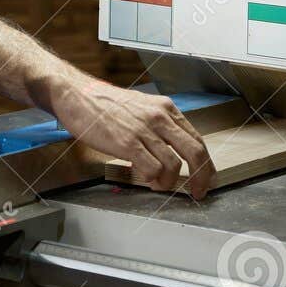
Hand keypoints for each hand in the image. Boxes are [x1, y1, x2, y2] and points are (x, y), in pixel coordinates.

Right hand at [50, 76, 212, 197]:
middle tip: (198, 192)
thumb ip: (160, 125)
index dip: (205, 164)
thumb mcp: (142, 107)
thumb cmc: (106, 104)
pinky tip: (145, 178)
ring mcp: (144, 130)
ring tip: (159, 185)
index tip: (207, 178)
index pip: (197, 139)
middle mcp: (159, 117)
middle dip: (201, 177)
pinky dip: (152, 179)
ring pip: (173, 165)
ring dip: (169, 182)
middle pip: (194, 152)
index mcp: (166, 108)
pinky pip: (151, 169)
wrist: (78, 94)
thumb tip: (174, 150)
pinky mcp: (127, 142)